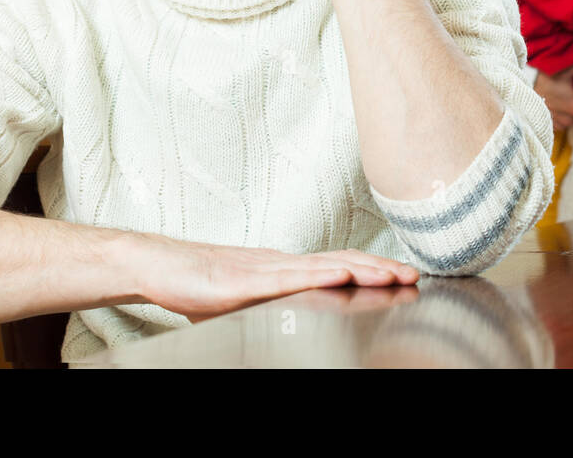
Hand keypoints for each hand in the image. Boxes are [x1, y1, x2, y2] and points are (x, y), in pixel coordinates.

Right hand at [128, 233, 419, 323]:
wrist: (159, 265)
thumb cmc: (199, 283)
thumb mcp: (248, 298)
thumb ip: (277, 301)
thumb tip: (302, 312)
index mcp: (285, 270)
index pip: (339, 265)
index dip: (374, 269)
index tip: (404, 276)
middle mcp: (282, 264)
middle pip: (341, 261)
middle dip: (380, 268)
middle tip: (413, 276)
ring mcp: (265, 269)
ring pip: (322, 266)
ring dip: (361, 269)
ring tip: (391, 274)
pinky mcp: (243, 280)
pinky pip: (287, 277)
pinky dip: (317, 274)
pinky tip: (339, 274)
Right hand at [533, 51, 572, 131]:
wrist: (517, 88)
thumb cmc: (541, 78)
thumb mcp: (564, 69)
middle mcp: (568, 119)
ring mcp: (557, 123)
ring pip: (572, 120)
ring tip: (570, 98)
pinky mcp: (547, 124)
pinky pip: (560, 122)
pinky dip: (561, 114)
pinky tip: (557, 104)